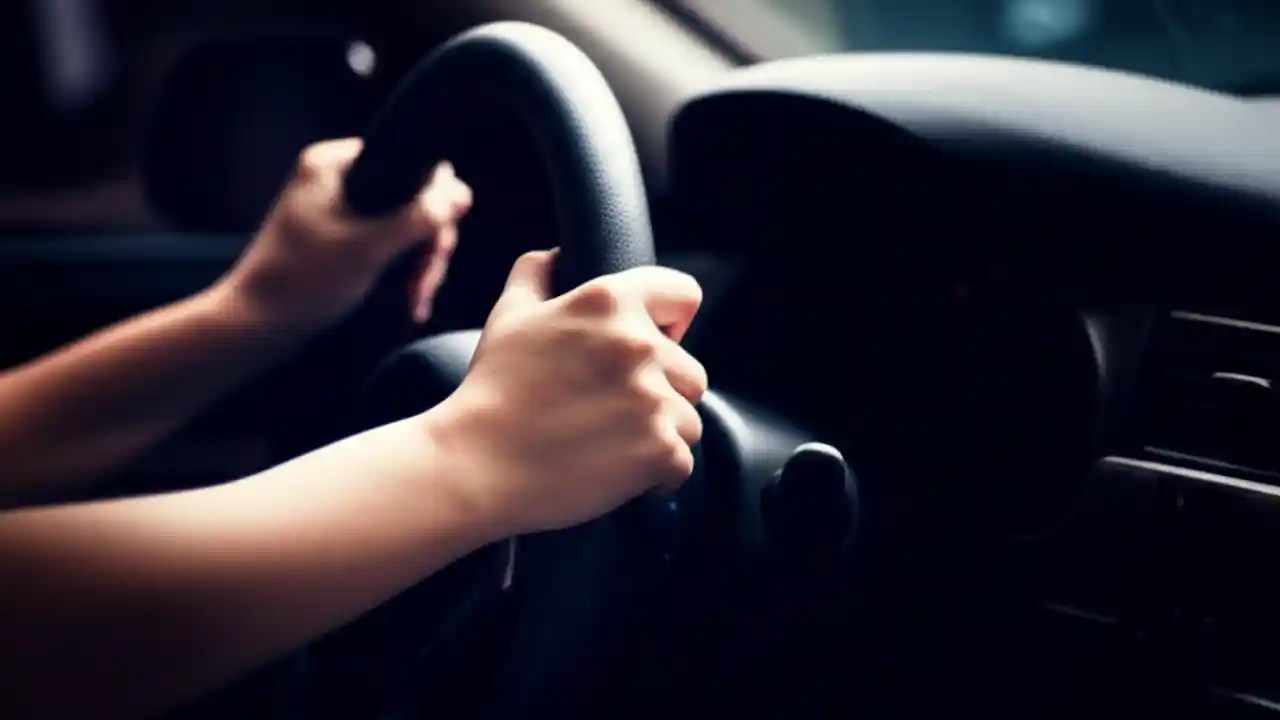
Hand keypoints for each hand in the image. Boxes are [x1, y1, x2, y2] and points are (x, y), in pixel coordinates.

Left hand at [222, 138, 472, 329]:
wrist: (255, 327)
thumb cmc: (302, 283)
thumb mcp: (367, 248)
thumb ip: (418, 219)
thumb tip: (461, 194)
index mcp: (334, 164)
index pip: (409, 165)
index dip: (434, 206)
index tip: (436, 247)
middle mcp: (336, 180)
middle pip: (413, 201)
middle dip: (427, 247)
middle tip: (425, 283)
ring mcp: (339, 212)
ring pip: (405, 229)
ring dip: (419, 267)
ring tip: (416, 300)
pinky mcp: (341, 242)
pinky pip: (388, 248)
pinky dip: (403, 275)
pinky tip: (409, 303)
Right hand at [425, 250, 707, 535]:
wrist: (477, 465)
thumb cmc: (492, 390)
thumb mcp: (509, 315)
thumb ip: (538, 272)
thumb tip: (559, 256)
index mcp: (610, 302)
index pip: (684, 295)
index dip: (672, 322)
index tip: (657, 344)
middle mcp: (640, 345)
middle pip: (691, 371)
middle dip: (663, 391)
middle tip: (615, 410)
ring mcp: (654, 400)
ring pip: (689, 419)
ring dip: (660, 434)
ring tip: (612, 443)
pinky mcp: (660, 450)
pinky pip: (682, 463)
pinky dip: (658, 474)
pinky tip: (619, 473)